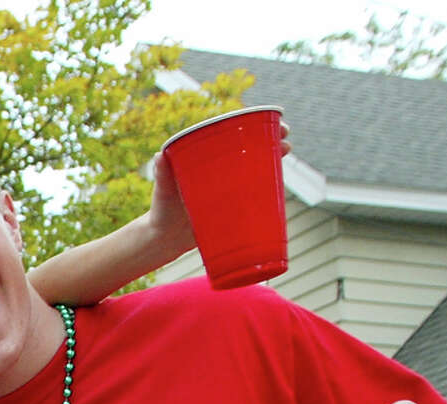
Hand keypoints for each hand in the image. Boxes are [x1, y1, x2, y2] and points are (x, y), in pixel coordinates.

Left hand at [140, 121, 285, 264]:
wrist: (164, 239)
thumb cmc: (162, 210)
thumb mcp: (164, 191)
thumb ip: (162, 174)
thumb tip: (159, 155)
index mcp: (205, 159)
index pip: (231, 136)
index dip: (252, 125)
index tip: (267, 121)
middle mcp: (219, 169)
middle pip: (248, 148)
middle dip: (270, 138)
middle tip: (285, 138)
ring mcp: (229, 187)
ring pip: (256, 167)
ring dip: (274, 157)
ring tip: (286, 151)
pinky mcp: (234, 205)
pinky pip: (255, 191)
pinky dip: (270, 185)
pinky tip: (281, 182)